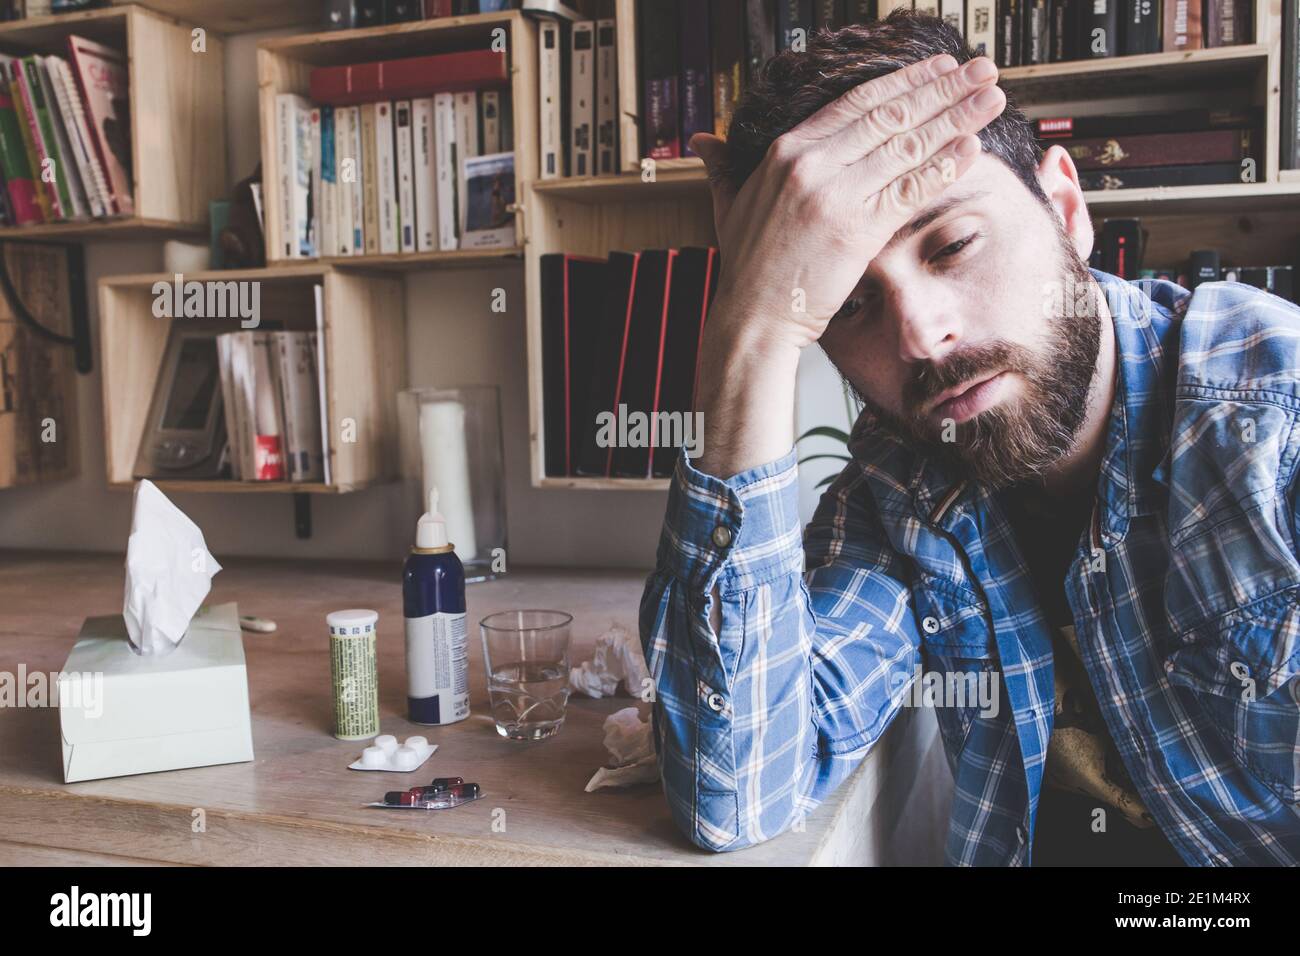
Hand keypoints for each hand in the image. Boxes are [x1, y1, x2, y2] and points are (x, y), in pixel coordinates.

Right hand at [692, 53, 1005, 352]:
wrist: (752, 319)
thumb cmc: (747, 268)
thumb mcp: (728, 206)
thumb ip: (724, 168)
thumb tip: (704, 144)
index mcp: (784, 151)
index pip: (857, 102)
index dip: (905, 82)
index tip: (939, 69)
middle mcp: (811, 164)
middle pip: (890, 115)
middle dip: (943, 90)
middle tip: (981, 72)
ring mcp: (835, 196)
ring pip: (907, 146)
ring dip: (956, 118)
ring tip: (991, 98)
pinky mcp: (857, 230)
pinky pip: (910, 189)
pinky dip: (944, 167)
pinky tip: (973, 147)